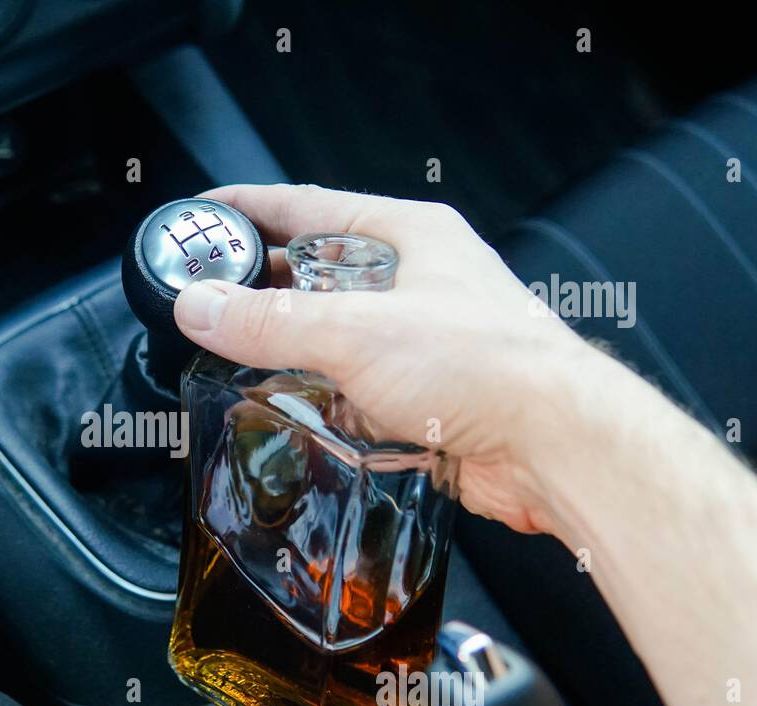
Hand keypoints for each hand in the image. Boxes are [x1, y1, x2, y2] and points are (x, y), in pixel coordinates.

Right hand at [173, 183, 609, 536]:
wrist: (556, 447)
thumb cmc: (486, 366)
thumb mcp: (357, 332)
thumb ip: (270, 322)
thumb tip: (199, 307)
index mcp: (410, 236)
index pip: (310, 207)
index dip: (251, 208)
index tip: (203, 216)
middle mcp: (418, 282)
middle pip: (320, 272)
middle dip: (261, 284)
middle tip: (204, 295)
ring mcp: (422, 340)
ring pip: (335, 334)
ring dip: (288, 345)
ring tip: (230, 352)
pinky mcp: (424, 396)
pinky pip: (354, 388)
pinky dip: (319, 397)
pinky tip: (288, 408)